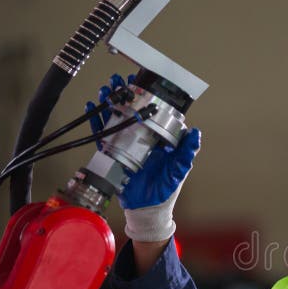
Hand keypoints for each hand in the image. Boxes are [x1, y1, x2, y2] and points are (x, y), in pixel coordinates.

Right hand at [86, 74, 200, 240]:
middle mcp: (143, 137)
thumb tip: (195, 132)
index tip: (143, 82)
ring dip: (110, 102)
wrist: (147, 208)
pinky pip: (102, 134)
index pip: (155, 112)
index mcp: (160, 138)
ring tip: (105, 89)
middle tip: (118, 79)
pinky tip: (92, 107)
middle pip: (133, 110)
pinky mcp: (113, 152)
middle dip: (125, 94)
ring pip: (117, 117)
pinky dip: (96, 120)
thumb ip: (187, 152)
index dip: (149, 96)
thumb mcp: (179, 169)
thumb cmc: (166, 188)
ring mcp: (127, 143)